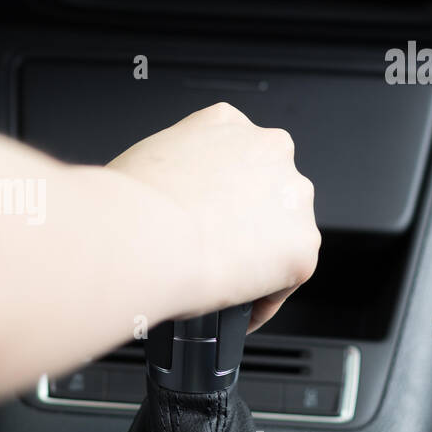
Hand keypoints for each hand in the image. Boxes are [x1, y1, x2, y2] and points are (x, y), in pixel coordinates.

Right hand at [106, 102, 319, 331]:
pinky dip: (261, 299)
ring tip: (220, 283)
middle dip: (244, 221)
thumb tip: (163, 203)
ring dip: (258, 257)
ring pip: (281, 233)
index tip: (205, 217)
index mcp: (225, 122)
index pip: (235, 158)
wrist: (141, 237)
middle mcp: (268, 150)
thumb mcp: (143, 162)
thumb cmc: (130, 204)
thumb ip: (172, 173)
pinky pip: (285, 281)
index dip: (219, 193)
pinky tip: (233, 309)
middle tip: (210, 250)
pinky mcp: (302, 247)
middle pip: (266, 191)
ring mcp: (291, 198)